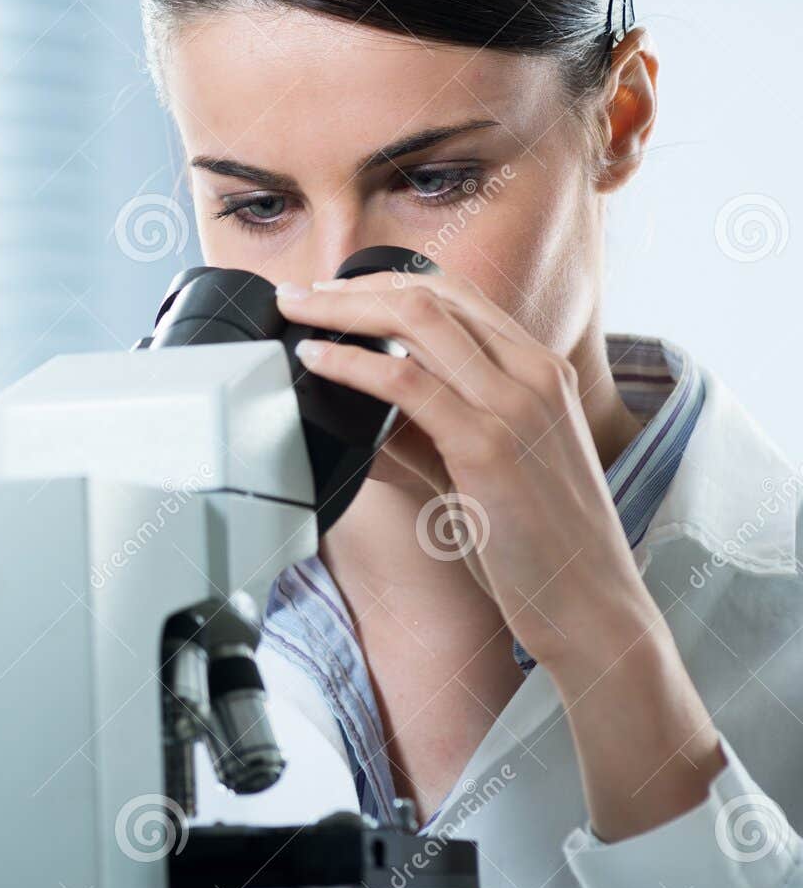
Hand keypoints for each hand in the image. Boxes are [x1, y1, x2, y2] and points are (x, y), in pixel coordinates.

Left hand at [276, 269, 725, 841]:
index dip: (385, 282)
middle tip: (297, 295)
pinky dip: (351, 362)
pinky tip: (316, 359)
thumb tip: (360, 406)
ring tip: (296, 315)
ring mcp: (515, 404)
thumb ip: (428, 430)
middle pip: (429, 294)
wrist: (591, 604)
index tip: (332, 293)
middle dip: (352, 288)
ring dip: (342, 311)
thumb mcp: (484, 465)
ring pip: (416, 319)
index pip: (456, 294)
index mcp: (540, 369)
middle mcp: (534, 373)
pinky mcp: (488, 445)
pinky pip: (405, 381)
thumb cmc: (537, 543)